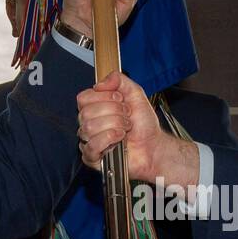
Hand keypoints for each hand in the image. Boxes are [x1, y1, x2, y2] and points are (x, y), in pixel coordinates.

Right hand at [76, 71, 199, 182]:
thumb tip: (100, 83)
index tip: (120, 100)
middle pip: (86, 113)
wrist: (154, 145)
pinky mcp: (92, 158)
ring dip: (114, 126)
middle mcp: (89, 123)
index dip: (104, 97)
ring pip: (89, 128)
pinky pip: (91, 147)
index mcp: (95, 107)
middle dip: (113, 112)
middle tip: (127, 117)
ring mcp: (89, 141)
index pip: (83, 98)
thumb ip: (118, 80)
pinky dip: (108, 140)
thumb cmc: (144, 124)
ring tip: (125, 129)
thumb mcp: (135, 93)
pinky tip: (119, 139)